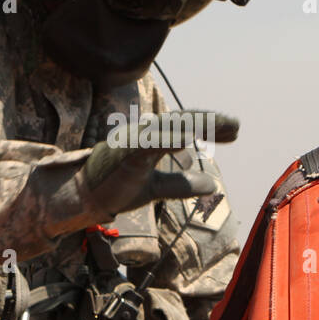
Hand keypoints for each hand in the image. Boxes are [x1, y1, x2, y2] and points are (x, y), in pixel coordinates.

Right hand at [81, 110, 237, 215]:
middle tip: (236, 126)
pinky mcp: (123, 155)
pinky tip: (186, 138)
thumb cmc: (115, 186)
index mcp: (152, 140)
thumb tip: (212, 185)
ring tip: (219, 125)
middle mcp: (144, 136)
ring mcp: (133, 142)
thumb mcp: (156, 187)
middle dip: (209, 122)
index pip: (186, 128)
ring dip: (193, 125)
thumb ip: (181, 184)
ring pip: (167, 128)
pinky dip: (166, 139)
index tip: (235, 132)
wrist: (83, 197)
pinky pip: (147, 144)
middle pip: (181, 122)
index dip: (211, 127)